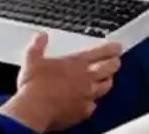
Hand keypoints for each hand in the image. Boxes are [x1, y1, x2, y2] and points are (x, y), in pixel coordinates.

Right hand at [0, 33, 122, 131]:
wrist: (33, 111)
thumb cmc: (34, 87)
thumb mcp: (32, 60)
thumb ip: (37, 46)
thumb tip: (40, 37)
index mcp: (76, 63)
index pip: (102, 52)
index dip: (113, 48)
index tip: (117, 47)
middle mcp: (86, 78)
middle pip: (110, 68)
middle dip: (115, 63)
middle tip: (115, 61)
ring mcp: (87, 96)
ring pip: (106, 86)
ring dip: (107, 81)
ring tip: (107, 78)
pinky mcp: (83, 111)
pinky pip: (93, 105)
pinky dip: (92, 102)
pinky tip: (89, 101)